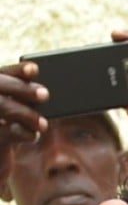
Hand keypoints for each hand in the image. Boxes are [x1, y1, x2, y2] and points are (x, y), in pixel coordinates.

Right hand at [0, 61, 47, 186]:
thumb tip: (47, 91)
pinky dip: (22, 133)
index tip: (36, 68)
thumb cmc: (8, 135)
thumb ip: (26, 102)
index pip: (1, 74)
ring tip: (43, 124)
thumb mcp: (17, 116)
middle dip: (23, 89)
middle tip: (45, 95)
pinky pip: (5, 131)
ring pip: (2, 106)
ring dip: (25, 113)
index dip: (17, 70)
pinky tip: (32, 136)